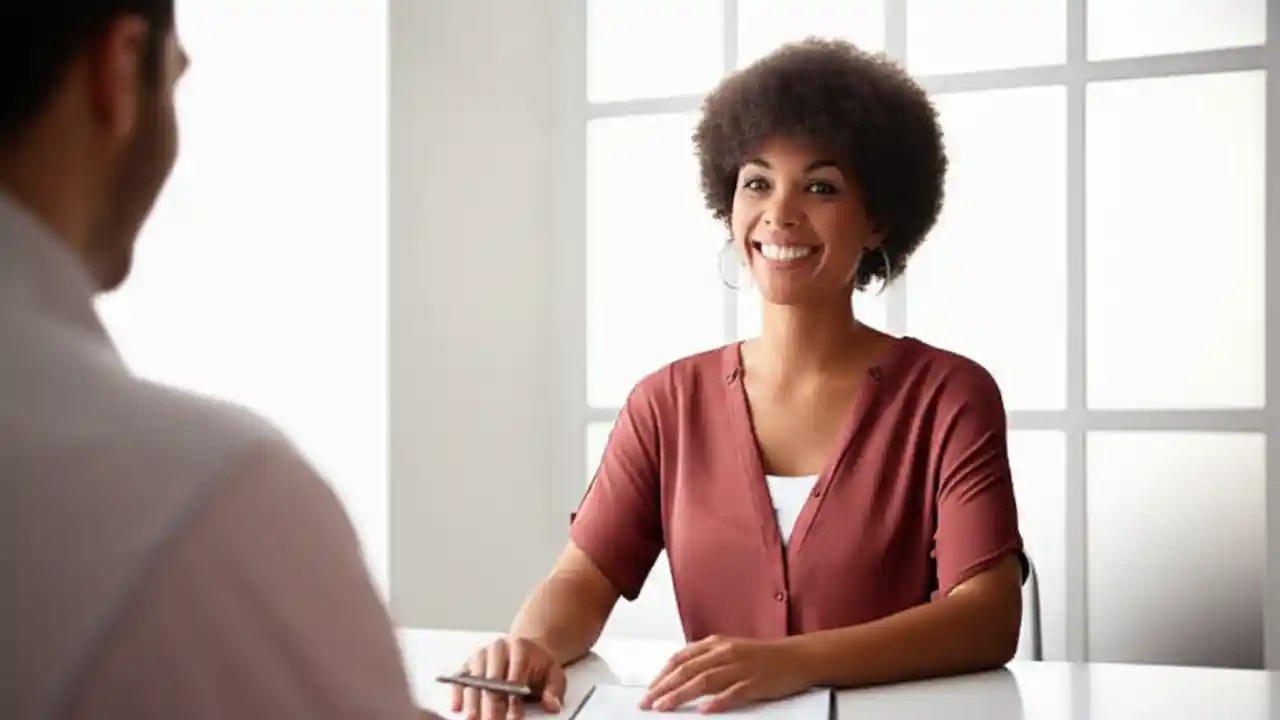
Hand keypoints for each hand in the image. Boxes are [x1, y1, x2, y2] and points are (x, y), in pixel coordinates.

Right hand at [451, 636, 566, 719]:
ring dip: (473, 703)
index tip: (514, 718)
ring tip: (475, 719)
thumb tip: (552, 704)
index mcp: (519, 647)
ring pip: (473, 680)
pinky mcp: (468, 664)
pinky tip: (458, 708)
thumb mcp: (554, 673)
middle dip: (491, 705)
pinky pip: (460, 678)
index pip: (514, 676)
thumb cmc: (538, 664)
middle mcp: (497, 648)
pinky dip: (458, 693)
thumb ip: (555, 690)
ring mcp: (480, 655)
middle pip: (491, 680)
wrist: (527, 649)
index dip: (513, 700)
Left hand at [640, 635, 810, 713]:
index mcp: (716, 644)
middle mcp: (725, 652)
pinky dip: (717, 701)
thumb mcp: (730, 650)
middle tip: (648, 703)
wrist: (797, 656)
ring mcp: (740, 667)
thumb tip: (679, 673)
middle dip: (664, 687)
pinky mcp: (755, 682)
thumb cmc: (763, 656)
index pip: (681, 658)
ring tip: (665, 707)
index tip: (648, 690)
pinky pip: (733, 692)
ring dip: (681, 694)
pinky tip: (704, 710)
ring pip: (704, 680)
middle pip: (687, 670)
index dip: (662, 675)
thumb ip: (706, 659)